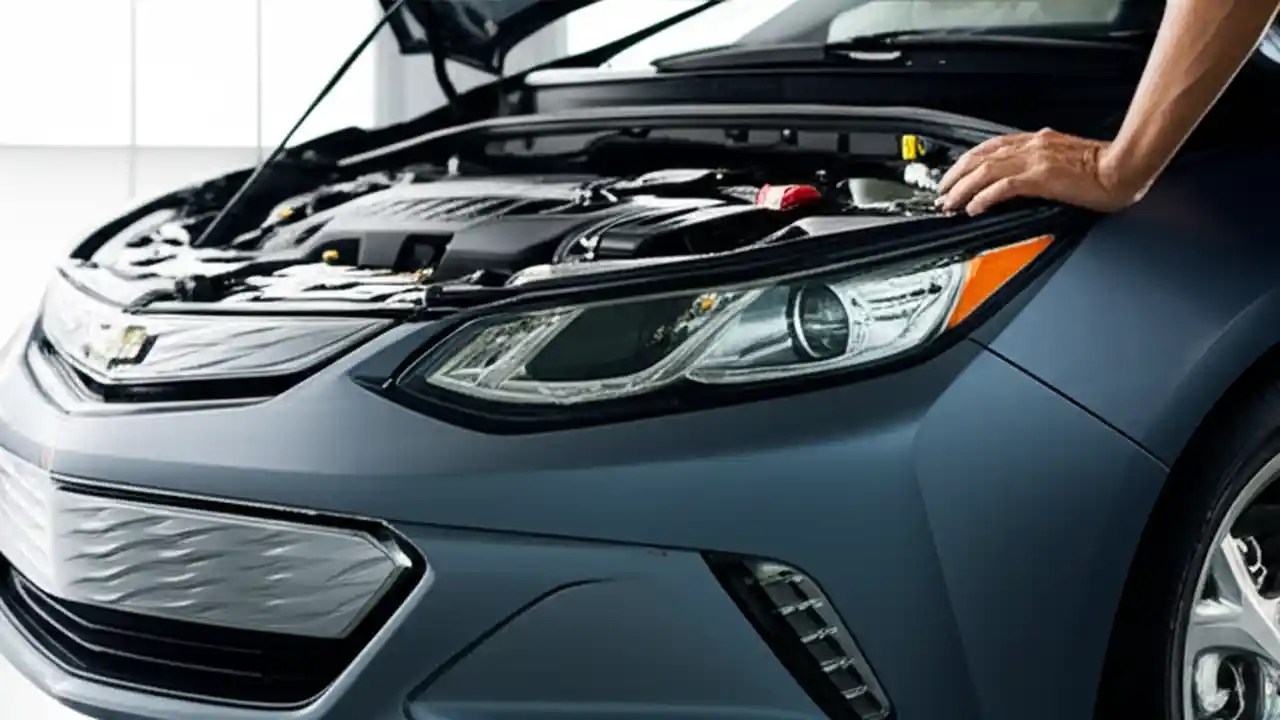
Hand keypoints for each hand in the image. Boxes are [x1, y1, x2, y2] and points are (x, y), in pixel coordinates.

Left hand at [937, 128, 1141, 214]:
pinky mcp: (1041, 177)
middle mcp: (1032, 145)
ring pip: (985, 171)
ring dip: (962, 188)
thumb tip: (1020, 176)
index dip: (967, 162)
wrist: (1124, 168)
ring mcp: (1035, 160)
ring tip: (949, 203)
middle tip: (942, 192)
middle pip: (980, 157)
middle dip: (955, 175)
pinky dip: (984, 196)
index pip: (990, 147)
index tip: (953, 177)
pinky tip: (973, 207)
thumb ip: (1040, 160)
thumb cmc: (1102, 166)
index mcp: (1037, 140)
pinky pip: (1003, 187)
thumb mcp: (1062, 158)